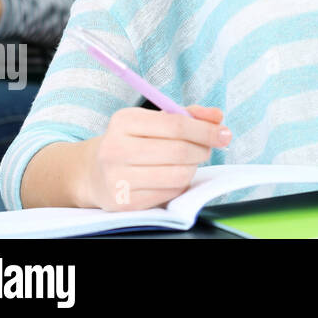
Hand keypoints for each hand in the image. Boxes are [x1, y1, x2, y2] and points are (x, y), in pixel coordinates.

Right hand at [80, 105, 231, 210]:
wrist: (94, 172)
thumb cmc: (133, 141)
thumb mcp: (154, 120)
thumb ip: (188, 115)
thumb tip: (218, 117)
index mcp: (124, 121)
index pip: (176, 125)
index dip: (206, 130)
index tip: (224, 133)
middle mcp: (115, 149)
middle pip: (179, 150)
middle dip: (202, 149)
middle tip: (206, 148)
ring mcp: (117, 178)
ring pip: (178, 174)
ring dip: (193, 168)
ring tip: (187, 162)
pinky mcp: (124, 202)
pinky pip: (169, 193)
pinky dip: (180, 184)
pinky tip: (171, 176)